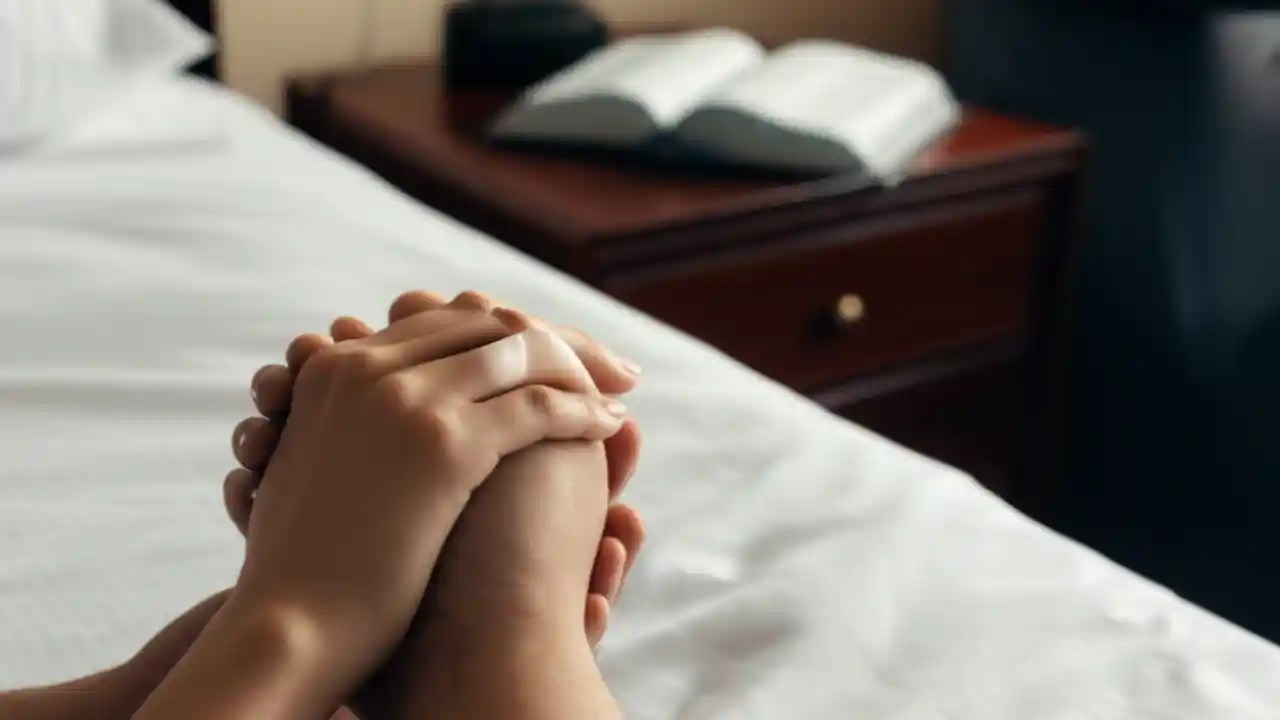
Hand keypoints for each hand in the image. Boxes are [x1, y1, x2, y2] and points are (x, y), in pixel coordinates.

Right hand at [224, 290, 644, 643]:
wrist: (292, 623)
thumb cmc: (311, 564)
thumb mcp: (320, 467)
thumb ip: (351, 425)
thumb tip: (388, 423)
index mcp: (338, 366)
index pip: (447, 322)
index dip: (510, 334)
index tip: (552, 354)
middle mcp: (369, 367)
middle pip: (489, 325)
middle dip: (557, 341)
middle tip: (606, 366)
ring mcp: (404, 400)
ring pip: (520, 354)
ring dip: (580, 369)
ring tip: (617, 391)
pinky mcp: (440, 441)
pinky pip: (537, 405)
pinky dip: (583, 410)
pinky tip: (610, 425)